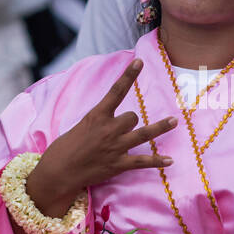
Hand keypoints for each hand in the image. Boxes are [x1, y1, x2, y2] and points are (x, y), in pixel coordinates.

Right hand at [26, 59, 178, 216]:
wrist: (59, 171)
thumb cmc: (64, 148)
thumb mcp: (80, 126)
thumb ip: (98, 122)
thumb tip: (110, 121)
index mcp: (97, 116)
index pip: (116, 91)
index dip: (129, 75)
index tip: (140, 62)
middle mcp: (108, 129)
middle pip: (132, 117)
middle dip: (130, 122)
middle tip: (119, 132)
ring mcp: (115, 147)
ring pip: (143, 134)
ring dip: (160, 127)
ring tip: (174, 121)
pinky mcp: (118, 164)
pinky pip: (143, 161)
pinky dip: (157, 161)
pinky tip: (170, 161)